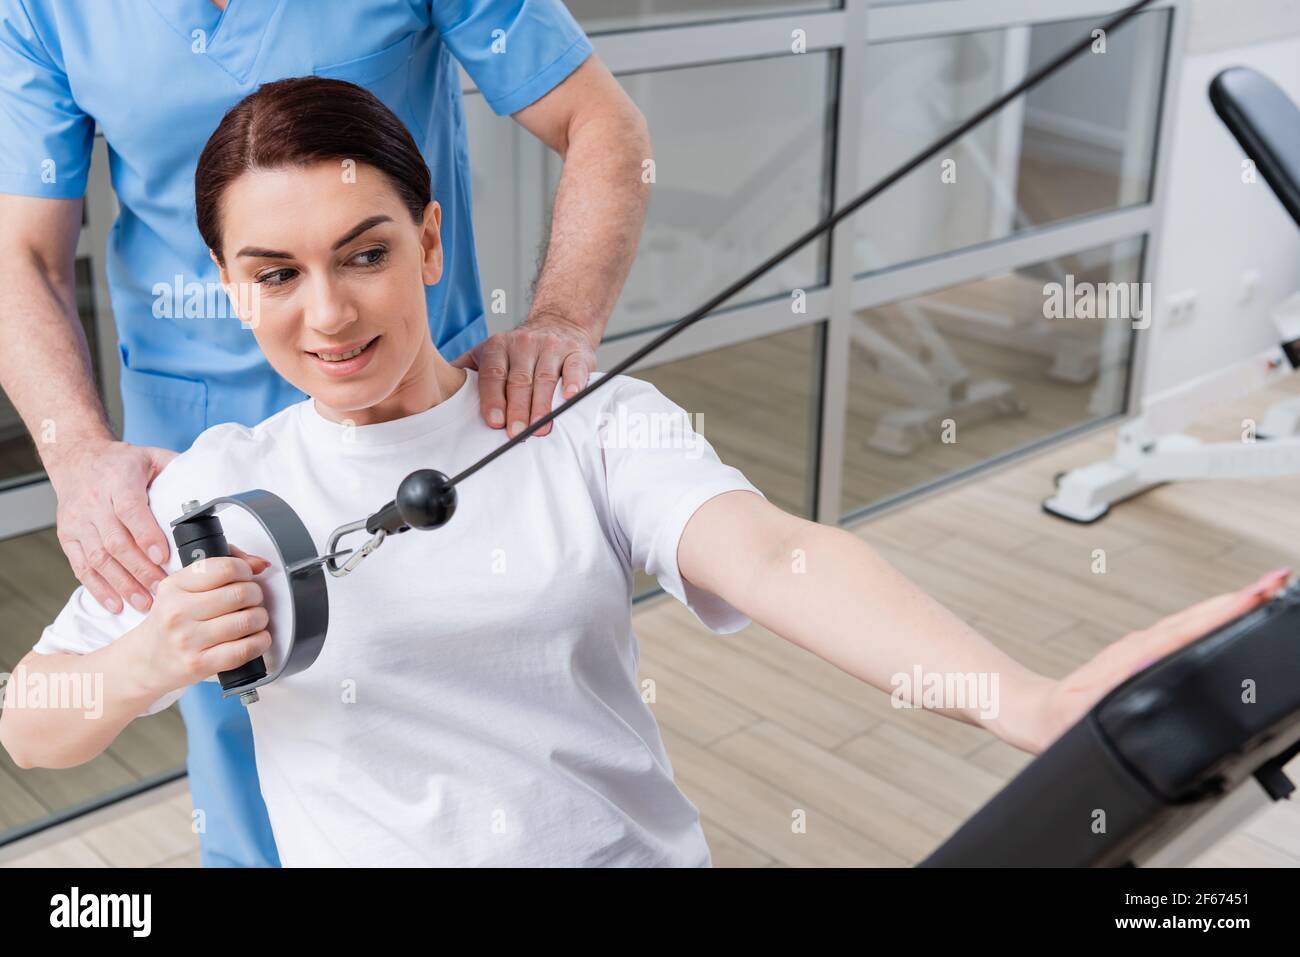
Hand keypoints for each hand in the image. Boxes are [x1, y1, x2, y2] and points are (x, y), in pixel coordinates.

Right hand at [49, 438, 178, 614]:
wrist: (78, 459)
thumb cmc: (122, 463)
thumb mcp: (153, 457)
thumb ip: (180, 473)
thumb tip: (213, 496)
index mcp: (119, 480)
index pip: (130, 510)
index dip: (146, 535)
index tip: (163, 556)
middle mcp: (94, 503)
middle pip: (116, 541)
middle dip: (140, 569)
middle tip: (163, 589)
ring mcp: (78, 523)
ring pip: (98, 558)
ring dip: (122, 584)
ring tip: (144, 603)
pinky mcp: (69, 538)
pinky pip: (81, 567)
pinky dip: (98, 588)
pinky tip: (115, 604)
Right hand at [129, 544, 271, 700]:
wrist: (147, 660)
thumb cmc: (172, 620)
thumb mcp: (184, 586)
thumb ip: (222, 567)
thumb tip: (259, 564)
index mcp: (175, 586)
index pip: (225, 568)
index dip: (245, 570)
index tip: (245, 577)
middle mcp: (178, 612)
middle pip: (241, 593)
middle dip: (256, 595)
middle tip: (251, 600)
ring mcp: (188, 640)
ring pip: (248, 620)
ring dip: (260, 618)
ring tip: (253, 619)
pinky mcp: (199, 664)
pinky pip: (245, 650)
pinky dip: (260, 642)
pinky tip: (255, 638)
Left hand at [452, 314, 596, 437]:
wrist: (558, 323)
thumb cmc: (520, 349)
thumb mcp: (489, 353)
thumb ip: (467, 371)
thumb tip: (435, 396)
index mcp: (498, 347)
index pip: (493, 375)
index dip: (493, 399)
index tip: (495, 421)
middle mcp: (524, 344)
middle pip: (520, 380)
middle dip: (518, 409)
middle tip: (516, 433)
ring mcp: (551, 347)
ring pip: (545, 378)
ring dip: (542, 405)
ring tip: (540, 428)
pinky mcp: (576, 353)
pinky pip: (574, 368)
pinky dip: (574, 383)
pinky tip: (570, 396)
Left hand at [1015, 567, 1291, 753]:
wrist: (1034, 710)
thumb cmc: (1059, 719)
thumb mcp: (1084, 721)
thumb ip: (1108, 712)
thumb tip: (1133, 703)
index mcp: (1130, 661)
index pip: (1186, 632)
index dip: (1222, 614)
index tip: (1256, 595)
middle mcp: (1140, 647)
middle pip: (1197, 618)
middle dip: (1239, 599)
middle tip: (1279, 581)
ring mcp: (1144, 646)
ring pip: (1194, 620)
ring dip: (1231, 605)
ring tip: (1268, 590)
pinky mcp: (1146, 652)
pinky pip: (1187, 630)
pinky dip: (1214, 618)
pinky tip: (1234, 614)